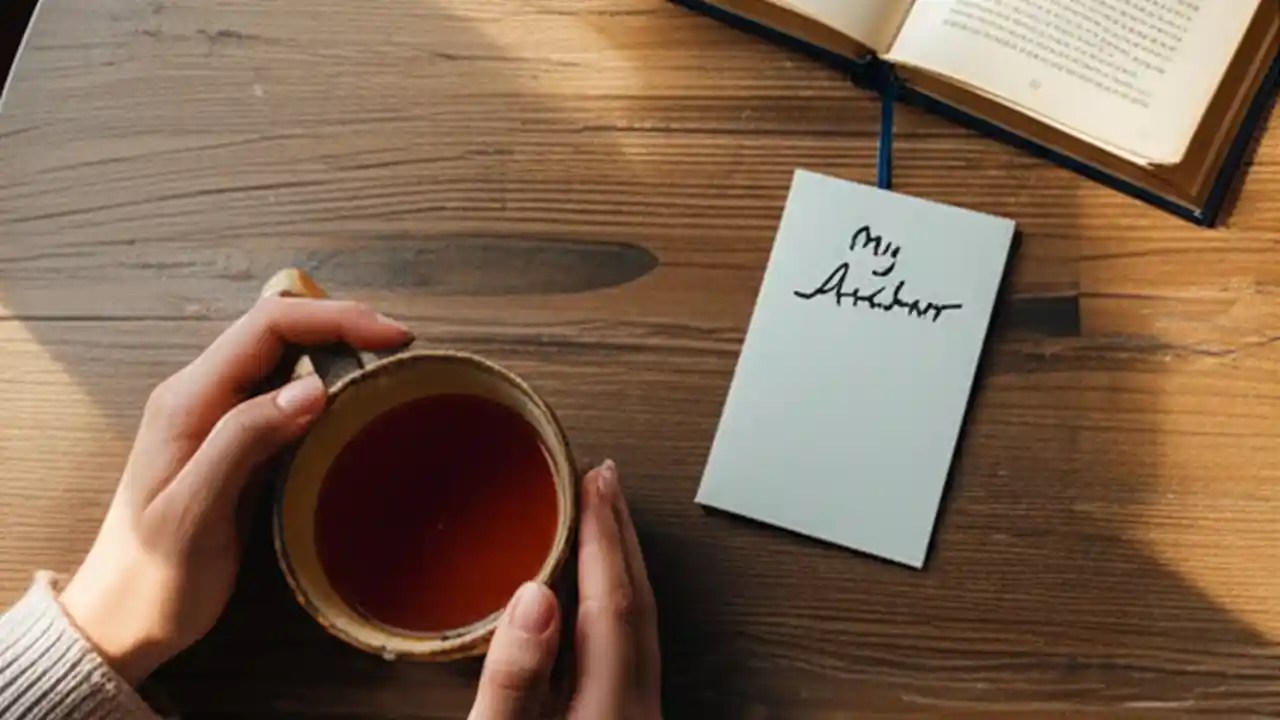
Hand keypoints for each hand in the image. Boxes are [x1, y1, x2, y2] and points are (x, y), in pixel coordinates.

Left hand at [59, 297, 412, 683]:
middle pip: (277, 331)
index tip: (391, 335)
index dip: (333, 318)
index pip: (266, 326)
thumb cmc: (153, 578)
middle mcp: (201, 396)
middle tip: (400, 350)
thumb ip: (245, 441)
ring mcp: (217, 419)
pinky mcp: (234, 446)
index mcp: (188, 399)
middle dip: (341, 326)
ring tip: (388, 369)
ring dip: (337, 353)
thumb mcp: (195, 512)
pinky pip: (284, 398)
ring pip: (284, 360)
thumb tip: (315, 386)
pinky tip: (354, 407)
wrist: (119, 625)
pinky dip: (326, 389)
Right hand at [469, 460, 661, 719]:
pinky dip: (610, 602)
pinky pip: (624, 645)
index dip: (603, 535)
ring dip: (617, 566)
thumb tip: (532, 600)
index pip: (614, 602)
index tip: (594, 481)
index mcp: (611, 708)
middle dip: (618, 536)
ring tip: (599, 519)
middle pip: (637, 606)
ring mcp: (630, 717)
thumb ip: (514, 678)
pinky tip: (586, 594)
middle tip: (603, 480)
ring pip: (637, 625)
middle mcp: (635, 710)